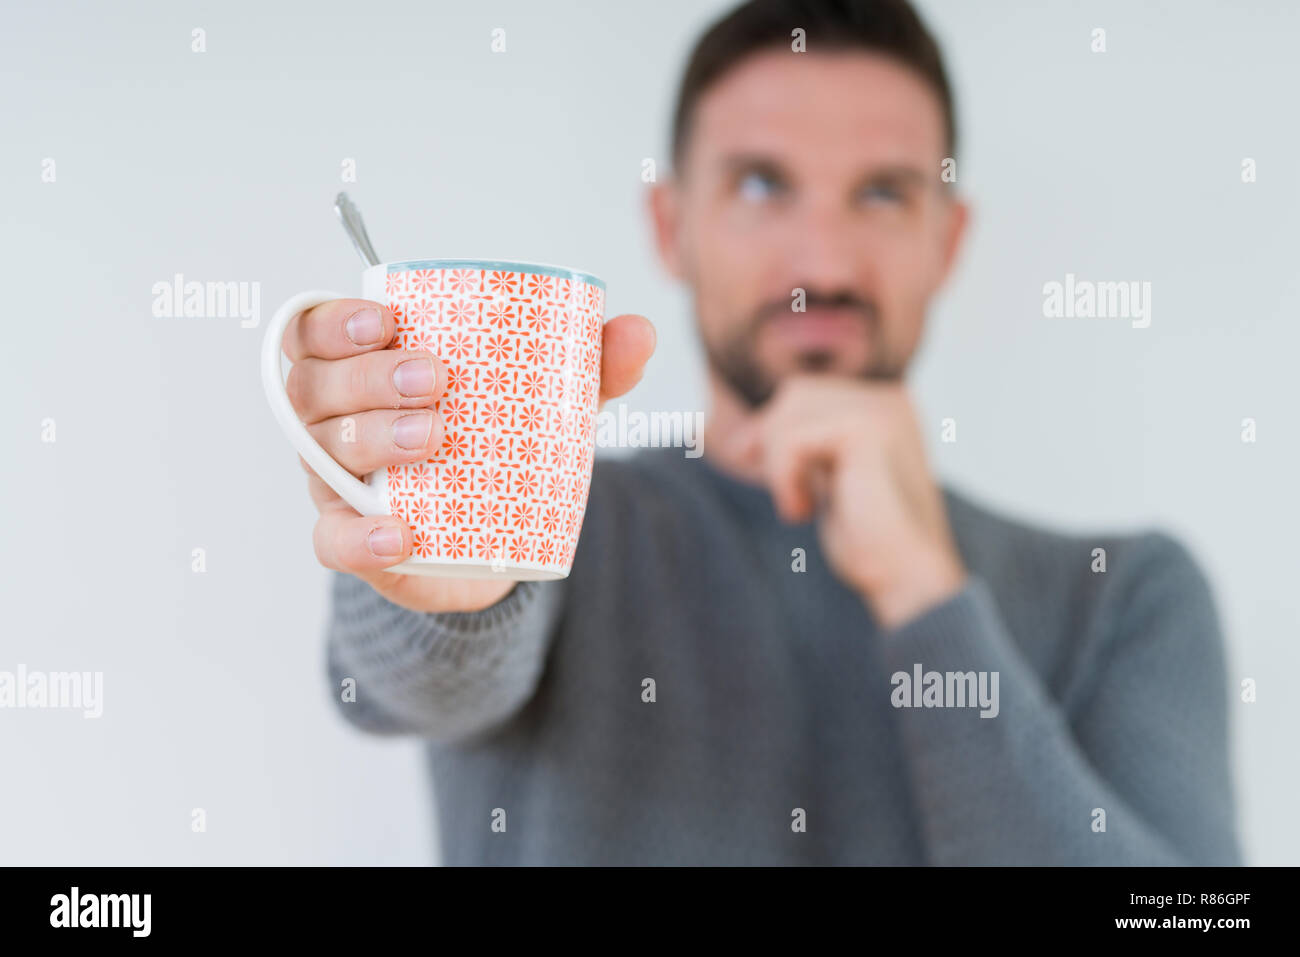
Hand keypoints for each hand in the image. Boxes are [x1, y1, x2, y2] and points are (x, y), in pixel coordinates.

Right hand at [283, 298, 655, 613]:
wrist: (497, 543)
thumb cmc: (500, 450)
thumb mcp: (544, 404)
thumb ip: (589, 368)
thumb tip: (638, 330)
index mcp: (361, 371)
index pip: (315, 332)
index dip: (336, 321)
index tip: (388, 320)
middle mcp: (332, 422)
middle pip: (315, 387)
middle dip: (370, 376)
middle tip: (436, 379)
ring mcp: (335, 484)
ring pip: (323, 453)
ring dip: (374, 438)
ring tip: (434, 436)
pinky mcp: (352, 544)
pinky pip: (332, 542)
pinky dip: (361, 539)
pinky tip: (401, 534)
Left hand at [727, 375, 966, 628]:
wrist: (907, 577)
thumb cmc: (870, 540)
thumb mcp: (830, 480)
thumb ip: (806, 449)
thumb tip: (741, 435)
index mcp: (889, 406)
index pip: (809, 393)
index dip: (773, 428)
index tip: (752, 462)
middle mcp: (890, 397)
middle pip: (797, 394)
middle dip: (771, 440)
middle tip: (782, 493)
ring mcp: (881, 408)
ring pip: (790, 412)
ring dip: (780, 465)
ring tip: (799, 508)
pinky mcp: (865, 429)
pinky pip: (792, 439)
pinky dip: (784, 478)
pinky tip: (802, 512)